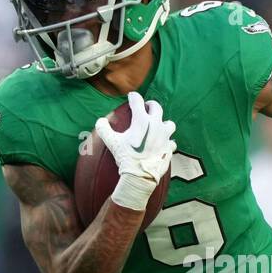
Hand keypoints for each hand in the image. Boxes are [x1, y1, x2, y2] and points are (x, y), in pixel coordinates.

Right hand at [95, 92, 175, 211]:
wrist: (140, 175)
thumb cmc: (125, 157)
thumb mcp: (111, 142)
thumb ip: (104, 129)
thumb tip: (100, 121)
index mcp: (142, 120)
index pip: (137, 101)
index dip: (133, 97)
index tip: (131, 97)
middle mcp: (156, 125)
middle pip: (156, 108)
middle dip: (150, 105)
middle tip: (146, 107)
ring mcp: (165, 137)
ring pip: (169, 124)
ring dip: (164, 123)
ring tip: (158, 127)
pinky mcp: (169, 148)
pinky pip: (171, 142)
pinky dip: (167, 142)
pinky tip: (162, 145)